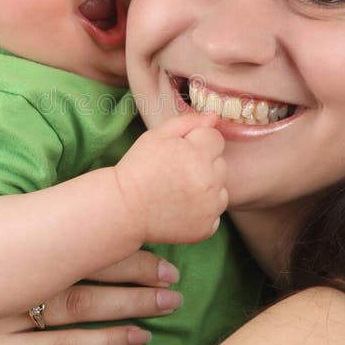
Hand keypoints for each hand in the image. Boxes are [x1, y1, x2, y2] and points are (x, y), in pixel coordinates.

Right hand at [0, 252, 180, 344]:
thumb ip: (26, 244)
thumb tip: (85, 223)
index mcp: (6, 248)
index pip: (74, 234)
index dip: (120, 236)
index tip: (161, 237)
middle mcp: (7, 278)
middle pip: (84, 267)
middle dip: (135, 268)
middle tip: (175, 271)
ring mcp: (1, 317)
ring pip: (79, 306)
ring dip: (130, 303)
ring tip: (170, 301)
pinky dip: (101, 343)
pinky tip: (137, 338)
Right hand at [114, 113, 227, 243]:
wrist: (123, 208)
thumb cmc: (138, 167)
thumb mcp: (157, 136)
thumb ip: (188, 122)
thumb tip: (213, 117)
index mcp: (198, 154)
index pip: (216, 138)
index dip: (197, 142)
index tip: (179, 152)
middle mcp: (209, 181)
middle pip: (220, 163)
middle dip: (203, 163)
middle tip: (176, 171)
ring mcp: (209, 207)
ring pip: (221, 188)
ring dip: (207, 187)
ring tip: (179, 190)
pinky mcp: (206, 228)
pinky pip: (215, 212)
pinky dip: (203, 210)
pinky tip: (182, 207)